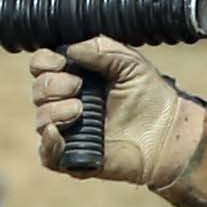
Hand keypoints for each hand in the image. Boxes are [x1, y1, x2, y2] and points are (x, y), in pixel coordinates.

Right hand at [26, 38, 206, 187]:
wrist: (168, 132)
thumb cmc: (150, 95)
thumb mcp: (129, 62)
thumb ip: (100, 48)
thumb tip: (68, 50)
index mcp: (74, 77)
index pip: (41, 66)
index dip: (45, 62)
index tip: (63, 62)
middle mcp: (66, 103)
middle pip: (38, 90)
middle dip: (53, 85)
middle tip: (79, 87)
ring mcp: (69, 131)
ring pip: (41, 120)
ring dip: (55, 111)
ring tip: (81, 110)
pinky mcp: (74, 157)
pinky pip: (46, 156)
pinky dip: (48, 144)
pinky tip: (59, 133)